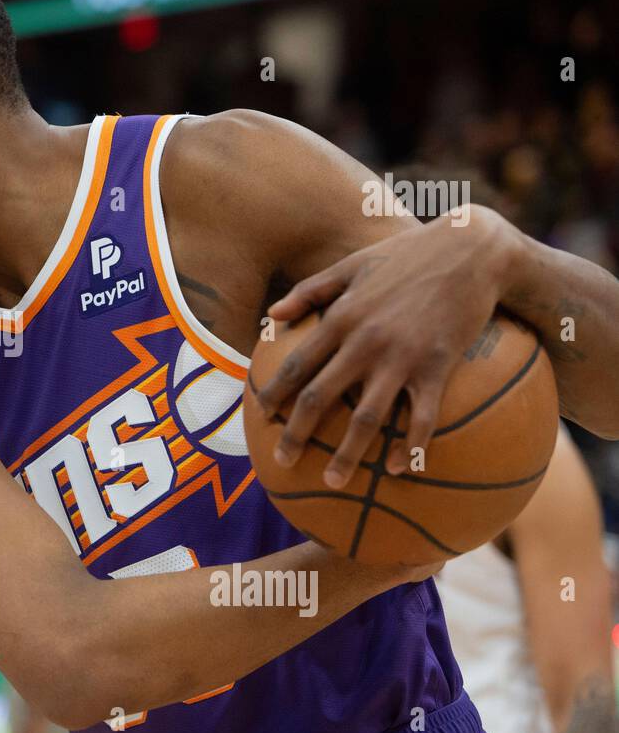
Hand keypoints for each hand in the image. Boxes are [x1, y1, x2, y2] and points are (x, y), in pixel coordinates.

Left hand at [256, 207, 519, 488]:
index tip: (260, 416)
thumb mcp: (351, 264)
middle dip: (296, 434)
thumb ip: (310, 291)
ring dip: (347, 454)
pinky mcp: (437, 367)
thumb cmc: (407, 254)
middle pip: (320, 397)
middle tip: (281, 461)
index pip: (296, 364)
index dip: (274, 392)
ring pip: (366, 417)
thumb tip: (272, 315)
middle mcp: (364, 341)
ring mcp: (401, 357)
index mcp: (341, 317)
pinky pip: (421, 417)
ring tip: (333, 483)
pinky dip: (410, 446)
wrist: (473, 249)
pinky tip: (400, 469)